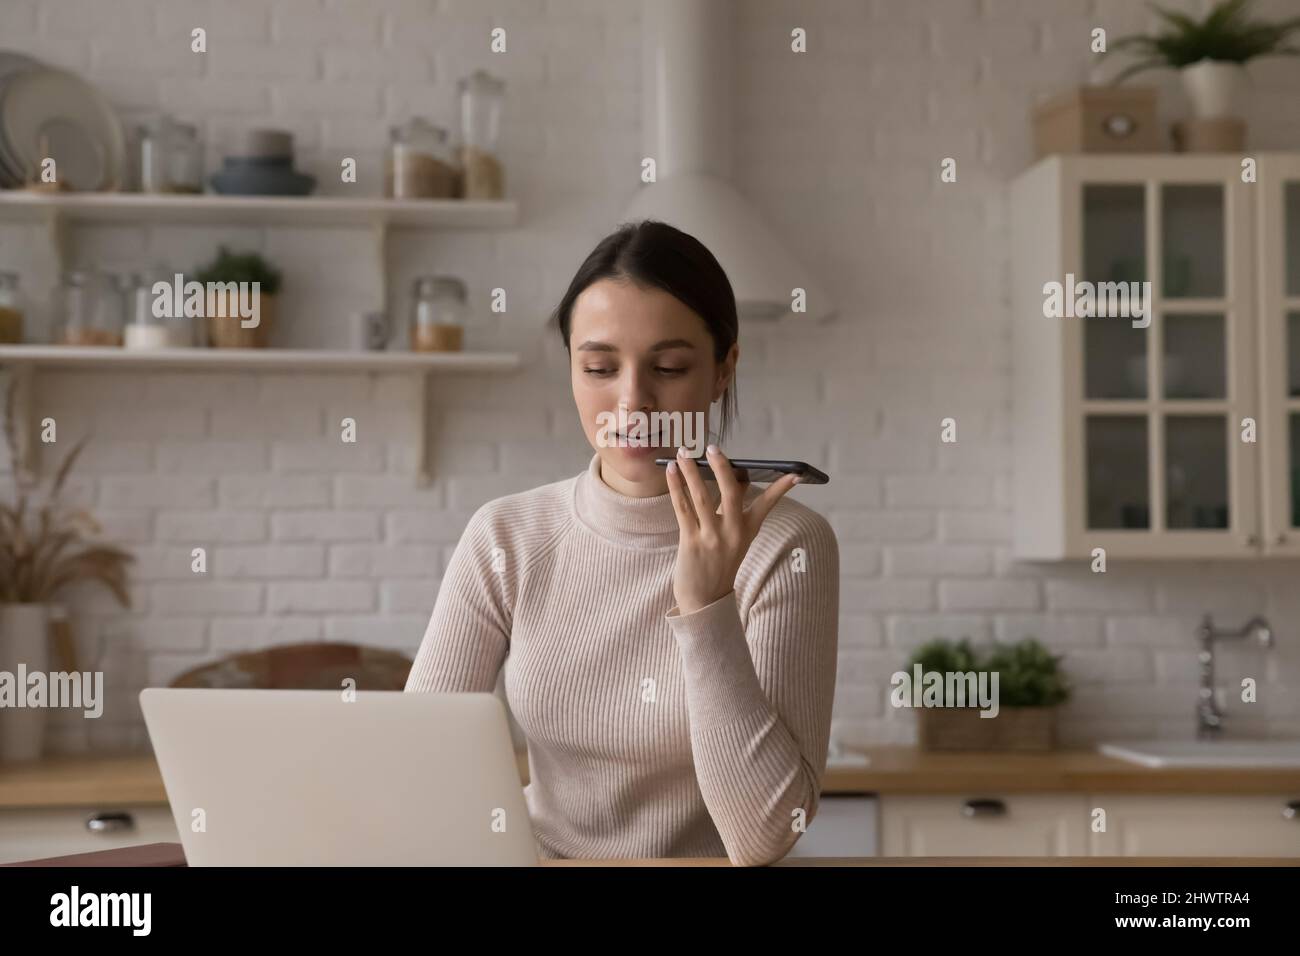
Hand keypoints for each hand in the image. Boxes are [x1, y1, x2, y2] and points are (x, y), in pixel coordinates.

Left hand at [665, 444, 799, 615]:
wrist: (704, 600)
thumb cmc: (718, 564)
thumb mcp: (734, 539)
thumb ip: (733, 510)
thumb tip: (731, 477)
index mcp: (748, 530)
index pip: (768, 504)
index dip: (781, 488)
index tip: (795, 473)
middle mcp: (733, 533)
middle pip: (730, 492)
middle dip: (722, 467)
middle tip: (712, 448)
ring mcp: (712, 538)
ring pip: (702, 497)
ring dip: (691, 471)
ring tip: (683, 453)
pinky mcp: (692, 542)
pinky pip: (682, 508)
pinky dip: (676, 487)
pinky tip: (670, 472)